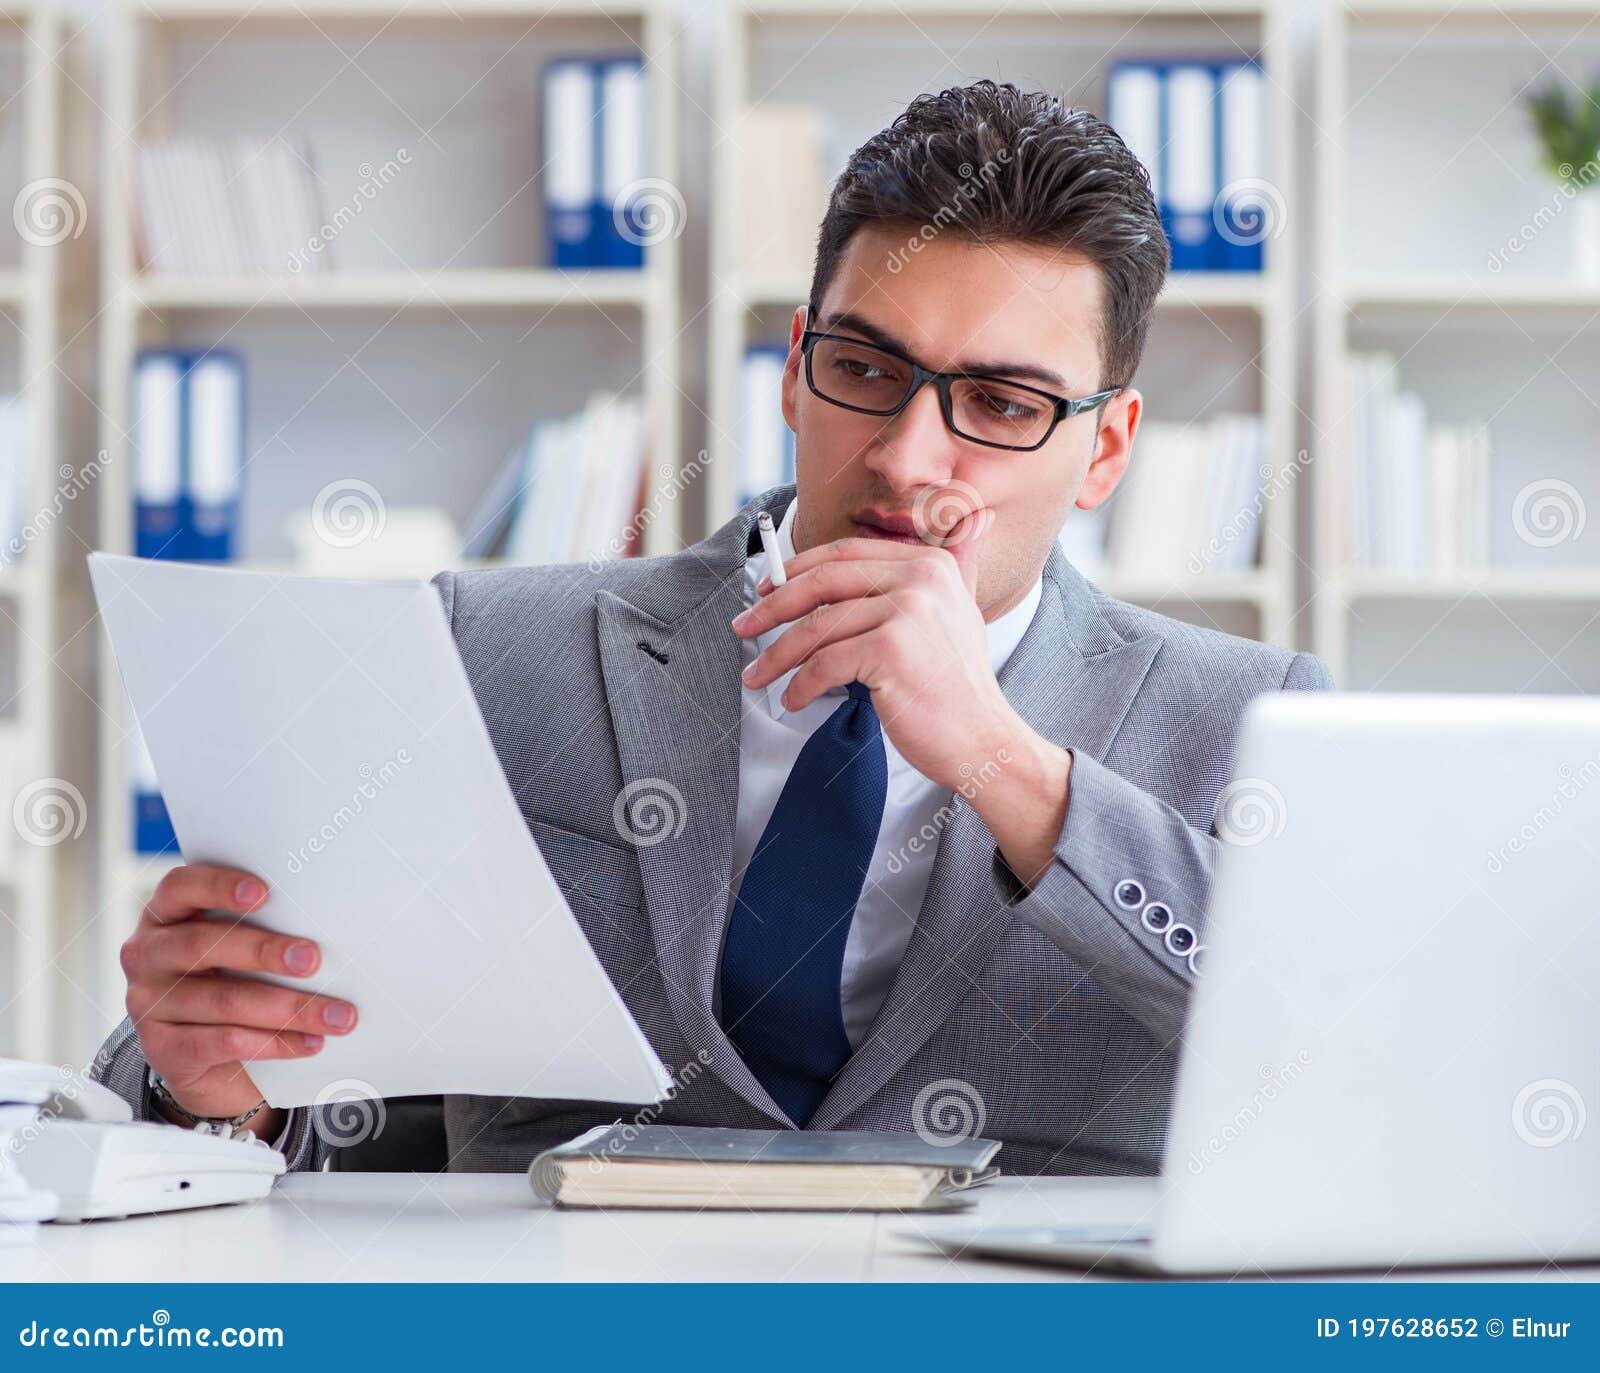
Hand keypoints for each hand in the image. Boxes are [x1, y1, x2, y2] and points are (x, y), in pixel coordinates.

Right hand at [121, 864, 356, 1122]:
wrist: (199, 1057)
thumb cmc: (228, 981)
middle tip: (313, 959)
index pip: (180, 888)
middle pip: (201, 945)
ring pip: (224, 1001)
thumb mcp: (234, 950)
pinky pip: (223, 1043)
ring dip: (289, 1008)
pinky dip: (274, 1043)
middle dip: (263, 951)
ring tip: (336, 1015)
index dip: (218, 886)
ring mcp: (148, 1004)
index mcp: (165, 916)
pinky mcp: (161, 1049)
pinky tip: (310, 1042)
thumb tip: (329, 929)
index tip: (264, 893)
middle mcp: (148, 955)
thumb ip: (262, 929)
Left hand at [731, 510, 1072, 886]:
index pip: (845, 554)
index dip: (796, 569)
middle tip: (743, 626)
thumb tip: (969, 513)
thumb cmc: (956, 688)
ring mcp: (908, 612)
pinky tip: (793, 699)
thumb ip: (954, 565)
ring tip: (757, 674)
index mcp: (930, 564)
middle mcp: (922, 579)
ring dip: (777, 654)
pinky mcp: (890, 650)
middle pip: (823, 583)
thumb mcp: (958, 613)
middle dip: (773, 605)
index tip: (766, 590)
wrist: (983, 740)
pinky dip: (801, 685)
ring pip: (818, 628)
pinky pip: (824, 665)